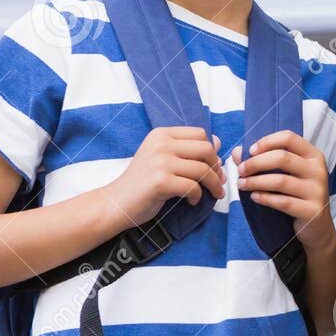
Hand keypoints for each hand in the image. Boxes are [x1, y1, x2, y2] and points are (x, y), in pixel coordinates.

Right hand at [103, 126, 224, 227]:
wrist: (117, 202)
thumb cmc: (142, 182)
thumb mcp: (163, 159)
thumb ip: (187, 150)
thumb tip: (218, 142)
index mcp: (161, 134)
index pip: (200, 134)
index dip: (212, 151)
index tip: (214, 167)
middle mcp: (161, 144)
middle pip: (205, 149)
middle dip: (216, 168)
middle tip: (217, 183)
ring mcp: (160, 162)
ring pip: (202, 169)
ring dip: (212, 185)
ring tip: (212, 195)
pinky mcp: (161, 181)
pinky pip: (193, 187)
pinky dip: (197, 196)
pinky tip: (192, 201)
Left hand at [235, 130, 334, 250]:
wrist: (317, 227)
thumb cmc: (299, 196)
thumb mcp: (286, 175)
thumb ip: (262, 161)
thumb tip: (237, 153)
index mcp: (313, 156)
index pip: (289, 138)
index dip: (267, 142)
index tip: (250, 151)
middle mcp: (318, 171)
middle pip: (283, 158)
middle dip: (256, 163)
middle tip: (241, 170)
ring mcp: (317, 191)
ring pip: (281, 181)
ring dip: (256, 182)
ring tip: (242, 184)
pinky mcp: (312, 211)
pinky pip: (283, 202)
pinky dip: (265, 198)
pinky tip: (254, 197)